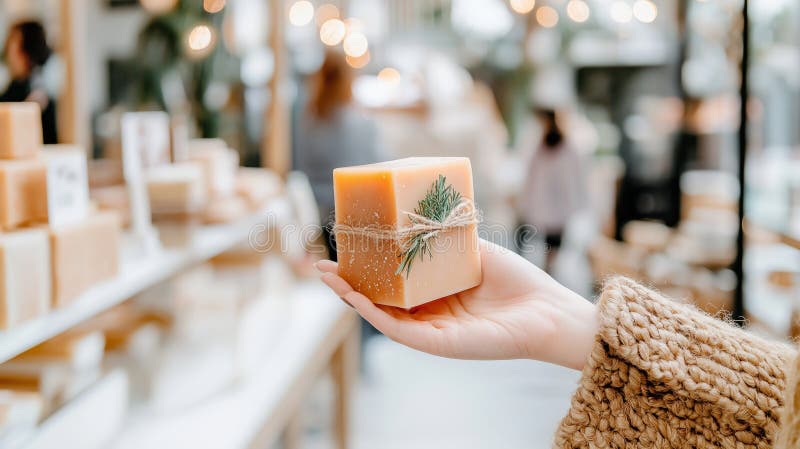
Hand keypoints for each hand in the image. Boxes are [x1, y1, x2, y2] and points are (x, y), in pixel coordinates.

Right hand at [316, 239, 597, 370]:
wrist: (547, 310)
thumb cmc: (517, 281)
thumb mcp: (474, 251)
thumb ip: (445, 239)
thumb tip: (418, 213)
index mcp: (437, 293)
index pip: (393, 282)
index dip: (368, 267)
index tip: (347, 247)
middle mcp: (429, 313)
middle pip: (380, 298)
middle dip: (349, 282)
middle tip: (322, 265)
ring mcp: (431, 330)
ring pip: (381, 314)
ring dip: (351, 296)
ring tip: (327, 277)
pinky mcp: (437, 344)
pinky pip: (397, 328)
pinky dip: (372, 312)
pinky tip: (354, 295)